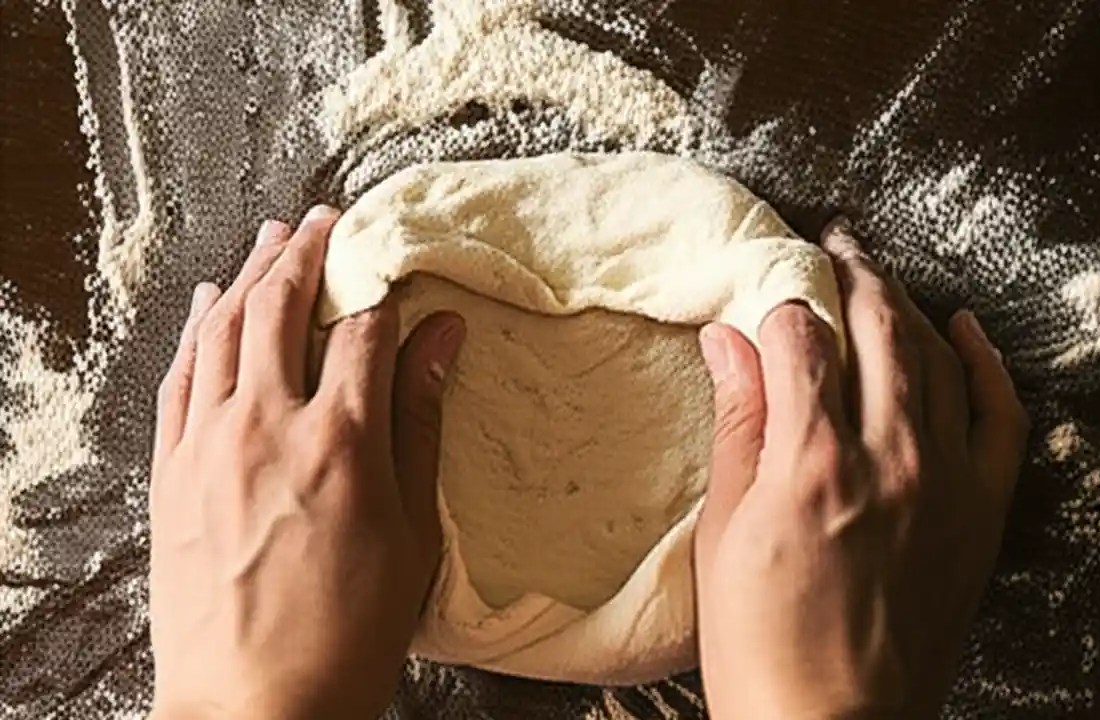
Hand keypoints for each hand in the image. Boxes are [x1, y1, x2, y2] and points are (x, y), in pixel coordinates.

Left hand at [148, 206, 465, 718]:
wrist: (252, 704)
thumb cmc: (348, 629)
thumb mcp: (412, 530)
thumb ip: (419, 423)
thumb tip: (440, 342)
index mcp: (340, 440)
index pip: (362, 328)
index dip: (382, 285)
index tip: (395, 265)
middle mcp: (267, 425)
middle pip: (282, 306)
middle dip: (306, 251)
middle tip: (324, 218)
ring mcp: (209, 444)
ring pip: (224, 328)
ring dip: (249, 274)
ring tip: (271, 238)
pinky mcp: (172, 470)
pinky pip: (179, 376)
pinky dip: (196, 331)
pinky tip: (209, 305)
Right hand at [694, 217, 1028, 718]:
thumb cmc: (763, 644)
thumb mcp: (724, 530)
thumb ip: (739, 424)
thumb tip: (730, 341)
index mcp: (811, 461)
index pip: (803, 335)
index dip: (782, 305)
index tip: (771, 301)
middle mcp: (889, 457)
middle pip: (879, 324)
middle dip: (852, 270)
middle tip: (832, 246)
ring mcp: (946, 481)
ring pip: (936, 353)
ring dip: (906, 303)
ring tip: (878, 280)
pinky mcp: (981, 511)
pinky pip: (1001, 413)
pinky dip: (985, 360)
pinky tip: (963, 326)